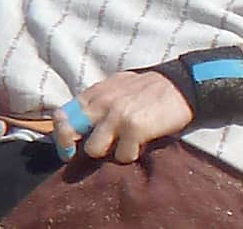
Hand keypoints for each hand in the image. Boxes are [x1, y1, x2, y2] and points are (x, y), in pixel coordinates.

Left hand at [51, 71, 192, 164]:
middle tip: (93, 152)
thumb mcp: (118, 87)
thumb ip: (98, 102)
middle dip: (75, 148)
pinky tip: (142, 144)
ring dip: (109, 152)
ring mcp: (117, 115)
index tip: (68, 148)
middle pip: (70, 133)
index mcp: (97, 92)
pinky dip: (132, 154)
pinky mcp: (134, 128)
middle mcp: (103, 102)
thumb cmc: (149, 90)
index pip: (63, 114)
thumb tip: (78, 122)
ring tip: (124, 144)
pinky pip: (122, 156)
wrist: (181, 86)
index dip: (61, 135)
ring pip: (94, 149)